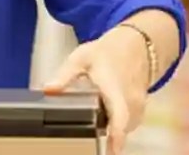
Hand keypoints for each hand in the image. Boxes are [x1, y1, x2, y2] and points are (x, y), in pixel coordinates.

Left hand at [42, 26, 150, 154]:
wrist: (135, 44)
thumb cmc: (107, 52)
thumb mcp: (81, 57)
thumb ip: (65, 75)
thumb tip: (48, 89)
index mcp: (114, 87)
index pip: (119, 116)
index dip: (116, 136)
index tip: (110, 152)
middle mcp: (130, 99)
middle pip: (122, 127)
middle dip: (110, 141)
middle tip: (91, 147)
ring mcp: (139, 105)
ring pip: (127, 127)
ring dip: (114, 133)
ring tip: (99, 136)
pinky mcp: (141, 109)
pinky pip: (131, 123)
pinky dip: (120, 127)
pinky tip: (107, 123)